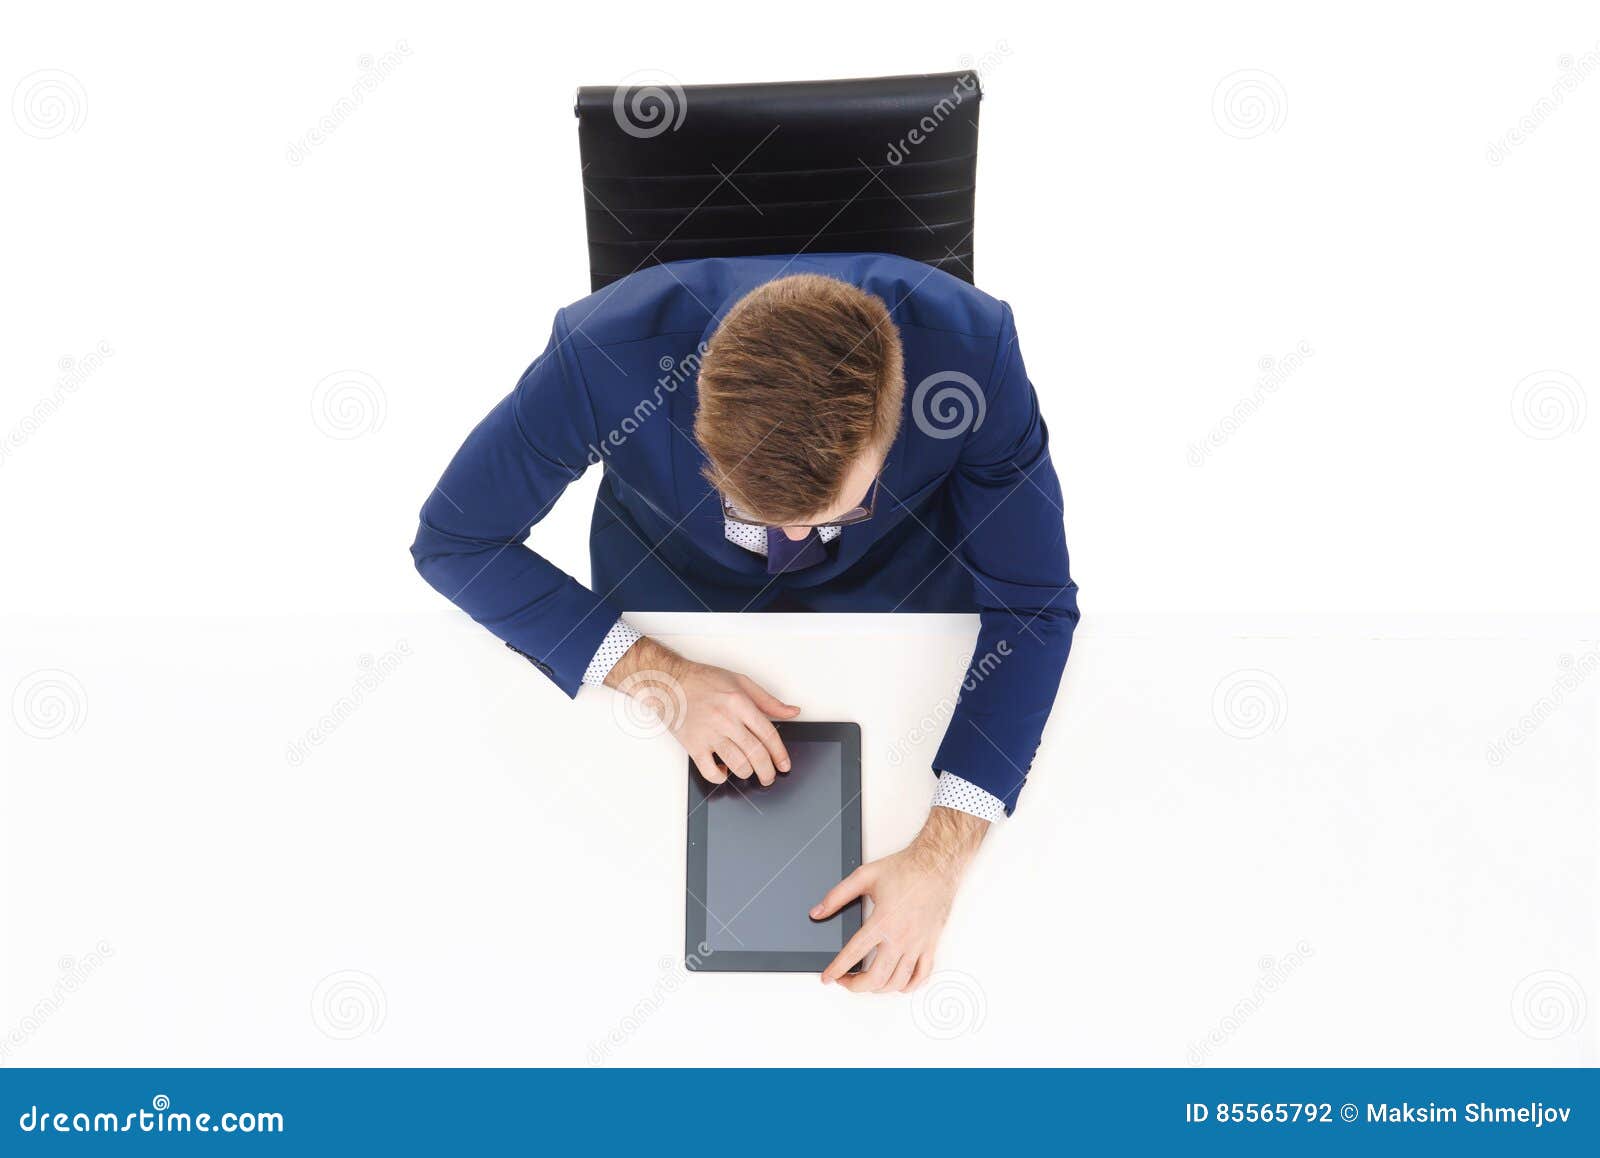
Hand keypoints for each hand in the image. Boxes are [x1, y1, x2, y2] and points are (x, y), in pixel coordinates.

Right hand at [606, 635, 798, 785]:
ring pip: (737, 764)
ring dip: (747, 773)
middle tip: (769, 777)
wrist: (669, 682)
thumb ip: (768, 701)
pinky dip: (720, 776)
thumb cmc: (703, 680)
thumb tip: (792, 712)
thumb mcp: (740, 682)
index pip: (768, 735)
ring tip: (748, 771)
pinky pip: (710, 771)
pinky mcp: (693, 745)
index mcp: (739, 703)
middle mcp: (725, 719)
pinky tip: (724, 771)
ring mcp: (708, 734)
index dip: (780, 754)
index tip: (784, 765)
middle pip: (756, 754)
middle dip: (767, 771)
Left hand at [811, 806, 987, 992]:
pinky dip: (908, 986)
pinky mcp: (930, 944)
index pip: (853, 954)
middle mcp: (901, 937)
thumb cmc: (906, 869)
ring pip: (898, 981)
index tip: (828, 977)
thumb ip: (837, 896)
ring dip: (878, 988)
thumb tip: (818, 912)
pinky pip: (922, 975)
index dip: (837, 969)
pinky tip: (897, 983)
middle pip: (876, 977)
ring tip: (867, 982)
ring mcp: (917, 944)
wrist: (936, 865)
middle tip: (845, 981)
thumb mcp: (864, 876)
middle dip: (855, 986)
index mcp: (882, 921)